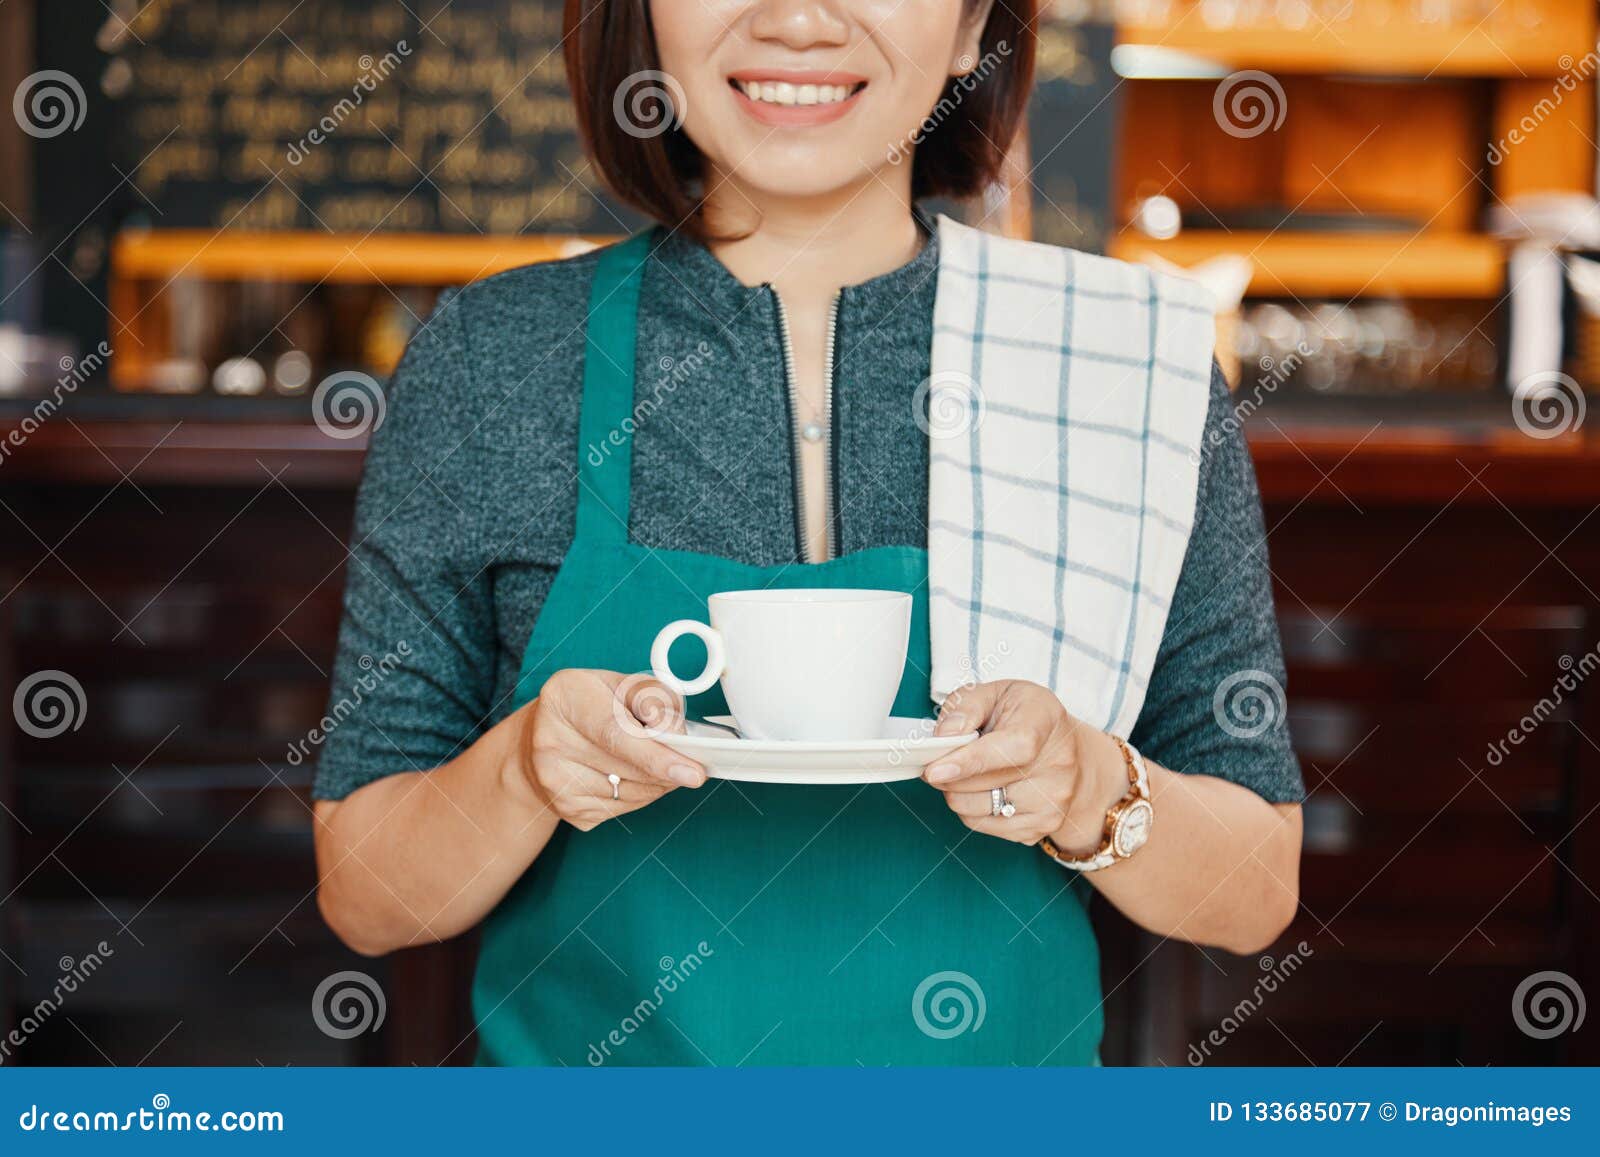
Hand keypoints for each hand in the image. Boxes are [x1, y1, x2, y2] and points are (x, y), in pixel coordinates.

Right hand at [512, 669, 705, 831]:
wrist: (541, 737)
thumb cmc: (591, 704)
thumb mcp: (622, 684)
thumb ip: (655, 699)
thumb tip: (676, 735)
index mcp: (565, 698)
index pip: (615, 733)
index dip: (656, 755)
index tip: (691, 771)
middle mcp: (550, 740)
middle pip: (628, 769)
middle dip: (667, 769)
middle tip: (691, 764)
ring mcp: (554, 780)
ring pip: (630, 795)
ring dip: (656, 783)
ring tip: (656, 763)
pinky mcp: (565, 809)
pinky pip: (621, 810)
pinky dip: (639, 795)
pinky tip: (631, 776)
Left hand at [924, 680, 1123, 849]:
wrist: (1066, 751)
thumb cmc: (1024, 717)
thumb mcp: (995, 693)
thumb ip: (965, 708)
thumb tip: (943, 738)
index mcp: (1044, 720)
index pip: (1013, 747)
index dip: (972, 760)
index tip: (935, 770)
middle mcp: (1057, 764)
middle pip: (986, 783)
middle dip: (948, 775)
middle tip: (938, 762)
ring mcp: (1053, 800)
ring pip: (977, 810)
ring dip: (956, 793)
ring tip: (964, 773)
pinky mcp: (1042, 827)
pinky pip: (984, 826)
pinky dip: (971, 809)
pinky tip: (982, 789)